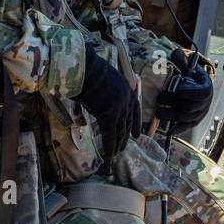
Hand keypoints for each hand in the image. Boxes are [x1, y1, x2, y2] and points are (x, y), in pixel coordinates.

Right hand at [74, 45, 141, 165]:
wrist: (85, 68)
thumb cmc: (90, 70)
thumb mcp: (105, 80)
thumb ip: (107, 93)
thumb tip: (100, 102)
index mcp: (127, 90)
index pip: (135, 110)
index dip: (136, 124)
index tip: (137, 134)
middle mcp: (126, 101)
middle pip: (127, 123)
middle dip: (125, 136)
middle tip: (124, 147)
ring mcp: (119, 109)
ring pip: (120, 131)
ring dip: (119, 143)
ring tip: (117, 153)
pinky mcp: (109, 116)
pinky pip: (110, 135)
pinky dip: (110, 146)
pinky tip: (110, 155)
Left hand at [156, 51, 213, 128]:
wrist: (198, 87)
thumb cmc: (191, 76)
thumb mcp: (189, 66)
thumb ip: (183, 61)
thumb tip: (177, 54)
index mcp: (206, 88)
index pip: (200, 93)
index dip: (188, 92)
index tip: (176, 90)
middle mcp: (206, 103)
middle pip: (190, 107)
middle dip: (174, 103)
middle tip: (160, 98)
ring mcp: (200, 114)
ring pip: (187, 118)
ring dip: (172, 117)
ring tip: (158, 112)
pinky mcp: (194, 121)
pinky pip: (187, 127)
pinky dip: (178, 129)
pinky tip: (168, 131)